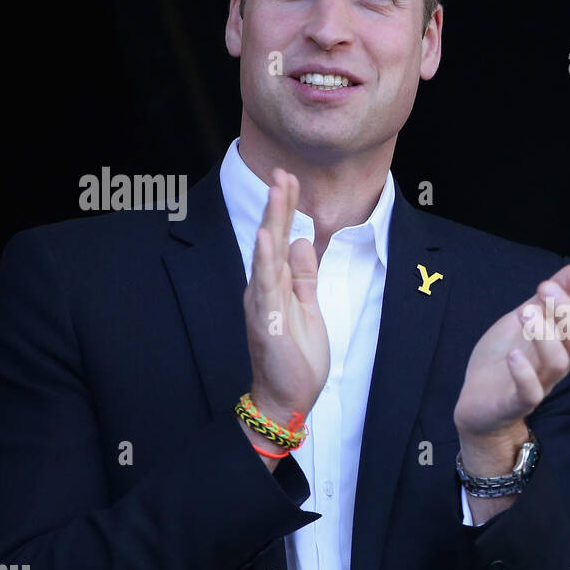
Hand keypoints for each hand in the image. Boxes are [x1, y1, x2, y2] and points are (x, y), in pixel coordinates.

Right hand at [243, 168, 329, 431]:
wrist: (287, 398)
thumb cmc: (295, 357)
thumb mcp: (307, 308)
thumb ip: (303, 277)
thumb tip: (300, 242)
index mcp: (276, 286)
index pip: (281, 239)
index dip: (286, 210)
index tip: (291, 180)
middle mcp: (264, 289)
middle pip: (271, 238)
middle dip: (279, 204)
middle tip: (282, 171)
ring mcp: (262, 302)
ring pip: (267, 253)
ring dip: (273, 220)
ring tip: (277, 189)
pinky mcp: (266, 319)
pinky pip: (266, 285)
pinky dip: (266, 260)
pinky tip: (267, 237)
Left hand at [453, 263, 569, 454]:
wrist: (478, 402)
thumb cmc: (505, 357)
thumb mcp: (525, 319)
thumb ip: (546, 298)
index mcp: (563, 340)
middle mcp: (558, 361)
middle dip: (567, 310)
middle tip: (543, 287)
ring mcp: (539, 383)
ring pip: (559, 363)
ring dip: (546, 335)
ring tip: (525, 314)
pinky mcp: (516, 402)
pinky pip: (530, 393)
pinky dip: (524, 373)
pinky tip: (513, 355)